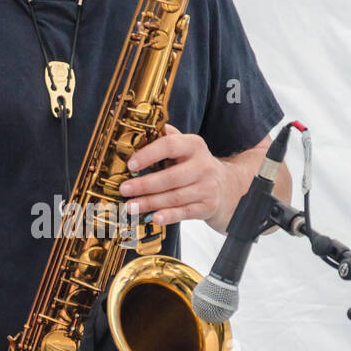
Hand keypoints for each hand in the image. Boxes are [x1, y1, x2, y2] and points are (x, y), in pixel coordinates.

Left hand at [117, 123, 238, 227]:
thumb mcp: (185, 146)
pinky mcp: (207, 206)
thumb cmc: (194, 164)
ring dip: (150, 203)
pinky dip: (168, 216)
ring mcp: (207, 187)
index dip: (148, 154)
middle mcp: (203, 166)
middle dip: (144, 185)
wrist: (226, 185)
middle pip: (171, 177)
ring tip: (130, 206)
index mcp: (194, 145)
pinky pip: (184, 212)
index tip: (130, 164)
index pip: (170, 145)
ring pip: (175, 197)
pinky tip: (153, 218)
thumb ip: (164, 138)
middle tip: (124, 189)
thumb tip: (137, 132)